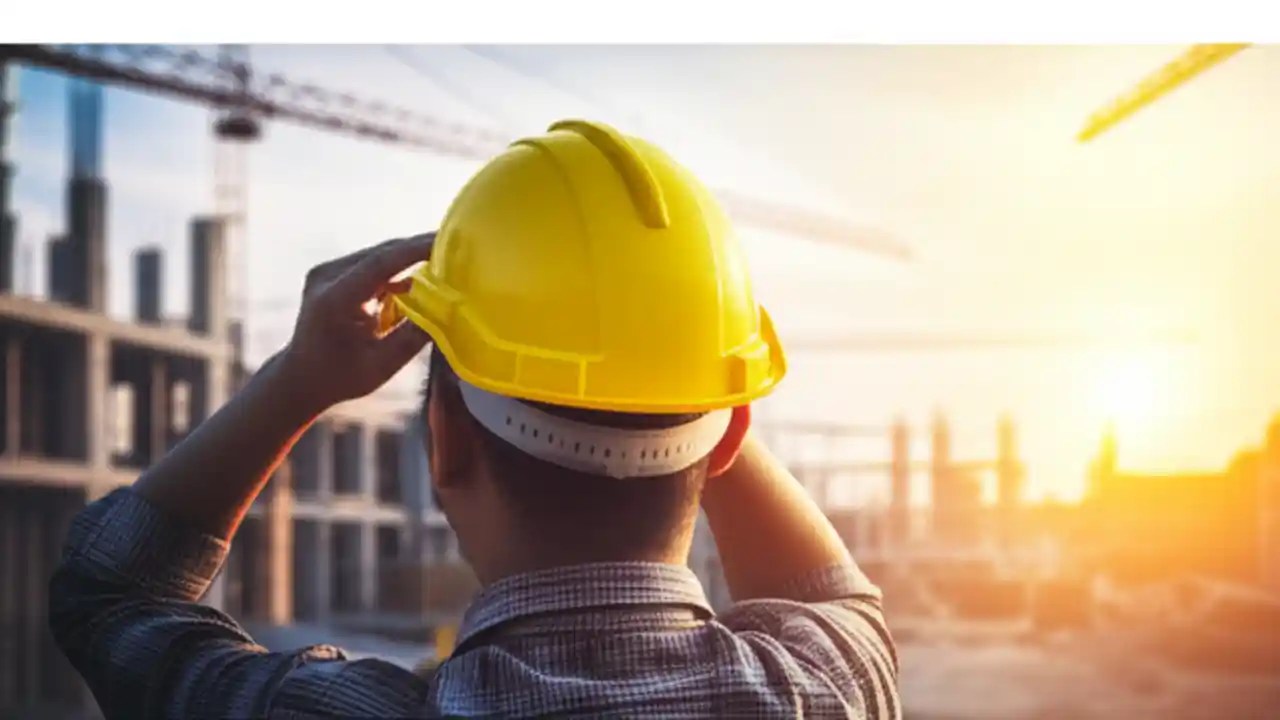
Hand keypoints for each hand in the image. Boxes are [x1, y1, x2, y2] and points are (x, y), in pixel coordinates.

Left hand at [279, 234, 433, 414]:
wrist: (301, 377)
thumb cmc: (341, 377)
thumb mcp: (382, 364)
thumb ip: (415, 335)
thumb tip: (451, 310)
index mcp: (335, 298)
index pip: (381, 262)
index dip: (416, 249)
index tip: (448, 241)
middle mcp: (327, 277)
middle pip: (381, 253)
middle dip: (419, 248)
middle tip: (458, 246)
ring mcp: (328, 272)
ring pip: (378, 255)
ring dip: (410, 256)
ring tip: (446, 258)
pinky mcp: (334, 274)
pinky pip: (372, 264)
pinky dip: (397, 268)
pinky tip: (422, 273)